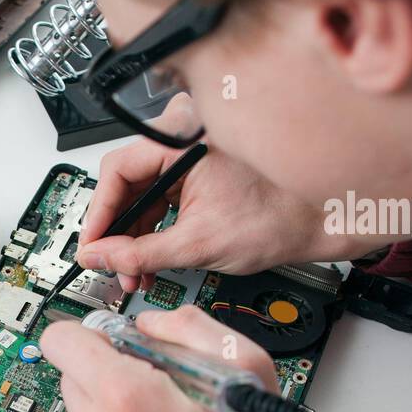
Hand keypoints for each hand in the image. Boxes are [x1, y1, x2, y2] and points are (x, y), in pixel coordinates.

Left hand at [40, 305, 338, 411]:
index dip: (90, 332)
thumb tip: (150, 322)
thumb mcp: (247, 373)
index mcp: (129, 400)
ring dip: (110, 410)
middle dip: (107, 371)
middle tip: (156, 387)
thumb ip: (190, 328)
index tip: (112, 340)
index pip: (62, 339)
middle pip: (70, 374)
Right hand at [77, 138, 380, 290]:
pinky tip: (150, 260)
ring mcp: (190, 155)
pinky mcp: (197, 172)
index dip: (99, 215)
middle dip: (117, 234)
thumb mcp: (197, 244)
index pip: (116, 171)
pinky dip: (152, 231)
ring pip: (141, 196)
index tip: (91, 247)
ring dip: (133, 238)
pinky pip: (159, 199)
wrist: (320, 220)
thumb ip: (139, 253)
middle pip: (125, 184)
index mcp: (181, 139)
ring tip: (134, 273)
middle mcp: (183, 138)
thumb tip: (99, 257)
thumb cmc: (278, 217)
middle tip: (109, 266)